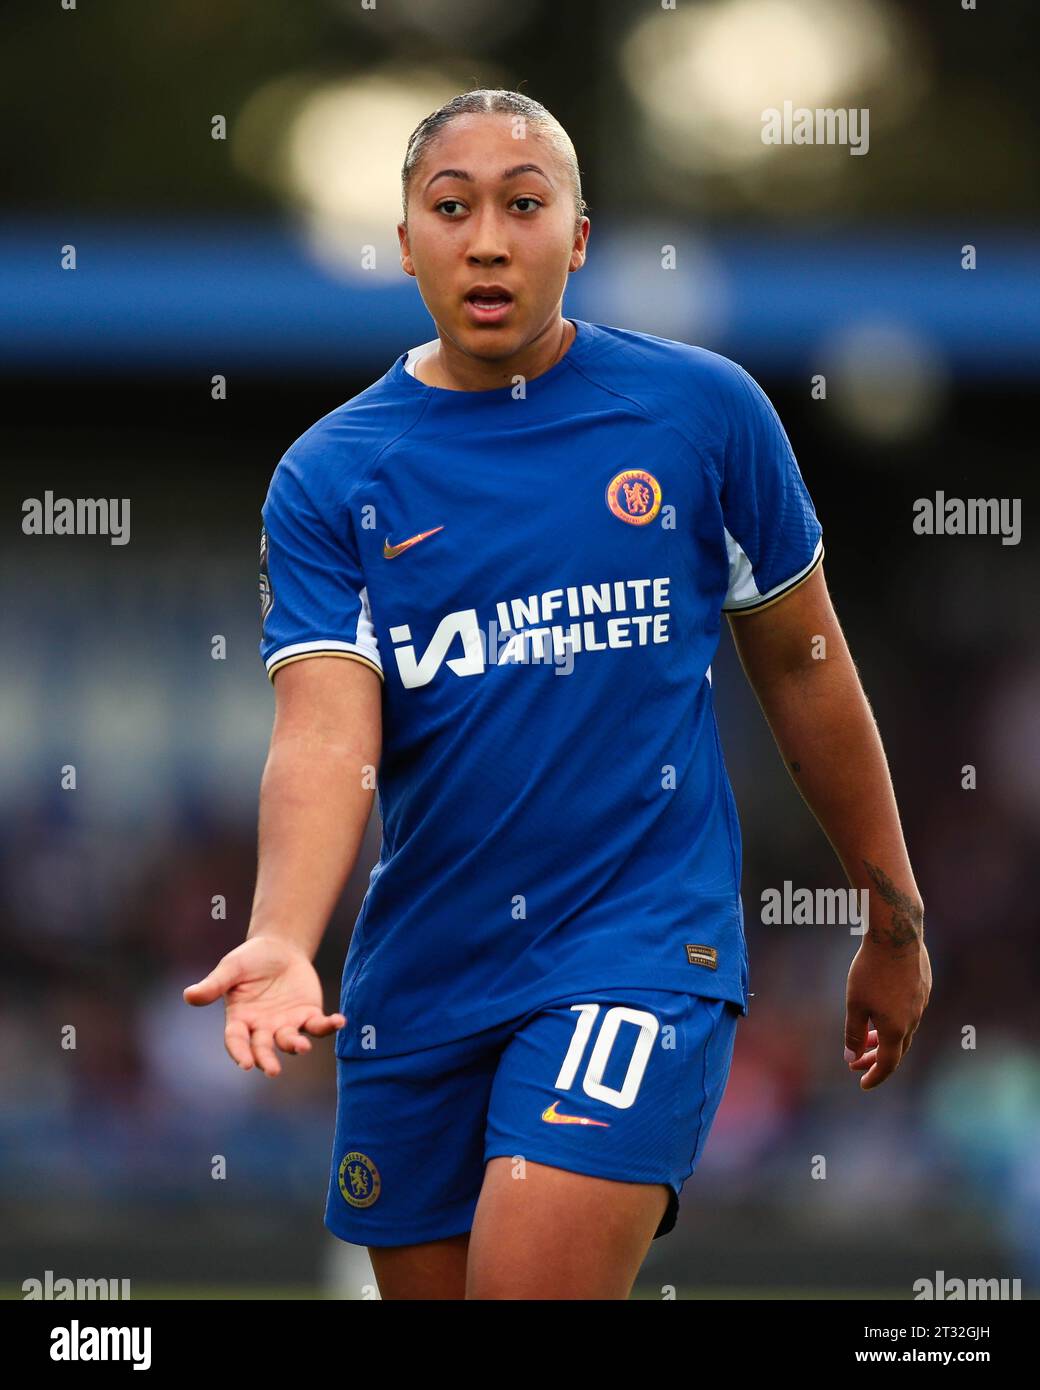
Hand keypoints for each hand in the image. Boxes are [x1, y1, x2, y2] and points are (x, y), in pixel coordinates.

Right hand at [183, 935, 344, 1075]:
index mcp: (240, 1019)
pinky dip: (329, 1026)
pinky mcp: (307, 1015)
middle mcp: (262, 1027)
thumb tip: (188, 996)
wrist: (279, 948)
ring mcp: (286, 1024)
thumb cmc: (250, 960)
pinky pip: (318, 1026)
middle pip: (263, 1048)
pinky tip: (339, 1021)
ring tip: (302, 1046)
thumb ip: (214, 984)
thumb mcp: (231, 968)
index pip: (236, 1040)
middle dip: (267, 1059)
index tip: (245, 1064)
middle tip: (272, 1070)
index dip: (239, 1052)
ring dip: (296, 1045)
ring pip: (290, 1041)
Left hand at [844, 937, 930, 1089]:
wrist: (896, 936)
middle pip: (897, 1049)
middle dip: (875, 1059)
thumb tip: (851, 1058)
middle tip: (855, 1063)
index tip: (862, 1083)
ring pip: (904, 1030)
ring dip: (884, 1038)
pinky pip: (910, 1012)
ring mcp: (921, 1003)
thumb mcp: (855, 1003)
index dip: (875, 1076)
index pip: (887, 1063)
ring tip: (865, 1037)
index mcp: (897, 1029)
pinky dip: (894, 1020)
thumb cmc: (870, 971)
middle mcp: (913, 1020)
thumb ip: (853, 1033)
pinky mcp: (924, 987)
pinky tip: (882, 1011)